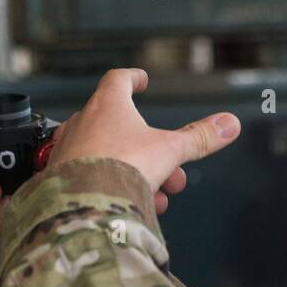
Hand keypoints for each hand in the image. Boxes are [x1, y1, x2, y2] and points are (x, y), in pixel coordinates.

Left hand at [0, 69, 240, 242]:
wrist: (84, 203)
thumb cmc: (121, 168)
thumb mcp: (169, 150)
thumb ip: (198, 137)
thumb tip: (230, 124)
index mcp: (107, 105)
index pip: (118, 80)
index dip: (132, 78)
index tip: (141, 80)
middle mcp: (81, 123)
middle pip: (115, 125)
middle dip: (147, 148)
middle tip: (171, 171)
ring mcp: (66, 150)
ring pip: (104, 156)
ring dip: (132, 172)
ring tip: (157, 197)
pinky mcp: (57, 178)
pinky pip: (88, 178)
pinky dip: (110, 188)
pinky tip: (130, 207)